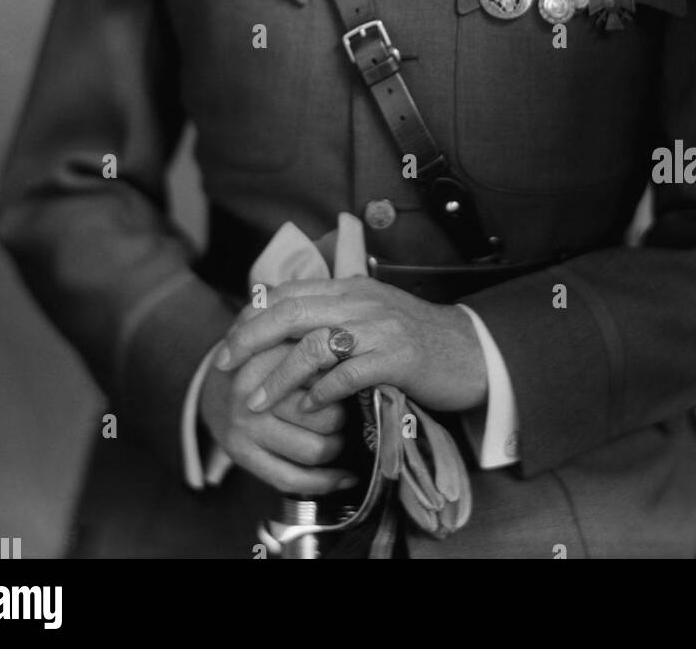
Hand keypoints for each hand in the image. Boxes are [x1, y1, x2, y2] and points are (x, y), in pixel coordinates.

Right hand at [200, 339, 354, 496]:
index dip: (350, 381)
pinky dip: (325, 482)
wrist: (212, 388)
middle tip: (350, 411)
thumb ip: (317, 339)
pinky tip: (345, 477)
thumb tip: (360, 348)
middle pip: (327, 414)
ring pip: (315, 449)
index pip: (328, 374)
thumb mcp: (284, 338)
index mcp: (269, 355)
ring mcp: (245, 426)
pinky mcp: (240, 455)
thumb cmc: (263, 361)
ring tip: (341, 436)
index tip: (363, 382)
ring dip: (337, 447)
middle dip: (346, 417)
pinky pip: (291, 479)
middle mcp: (254, 391)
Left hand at [214, 277, 487, 415]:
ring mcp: (379, 328)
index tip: (228, 341)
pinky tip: (309, 408)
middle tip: (224, 364)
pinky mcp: (397, 358)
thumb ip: (333, 313)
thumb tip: (284, 323)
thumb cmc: (415, 336)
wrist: (471, 349)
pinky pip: (349, 373)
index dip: (252, 315)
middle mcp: (360, 300)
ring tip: (257, 400)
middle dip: (250, 339)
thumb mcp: (370, 313)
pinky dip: (323, 391)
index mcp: (350, 287)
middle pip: (291, 312)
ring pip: (315, 345)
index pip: (288, 292)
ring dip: (280, 375)